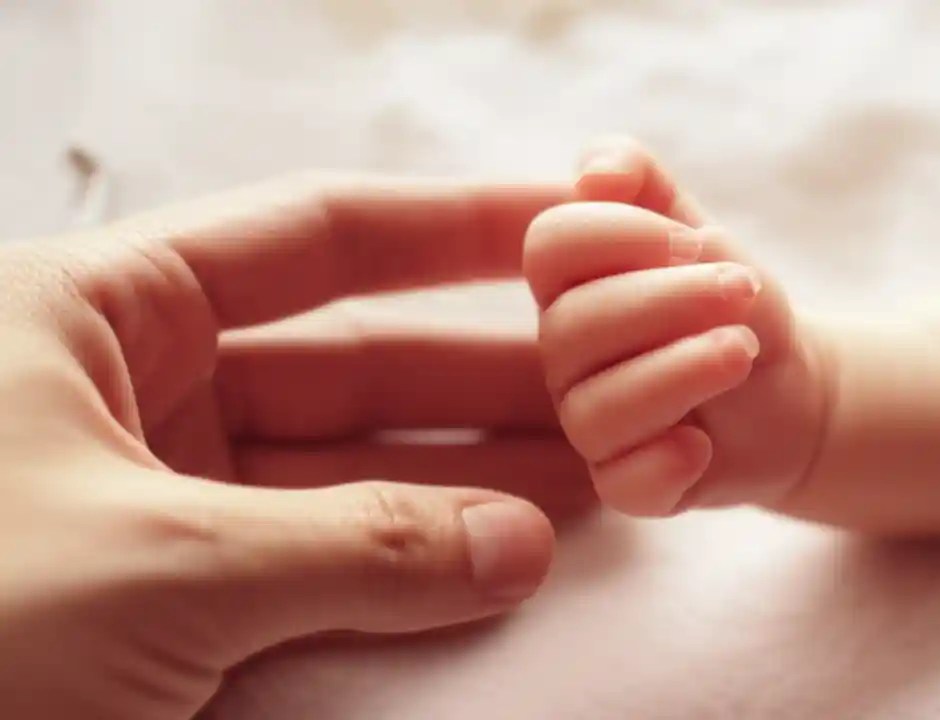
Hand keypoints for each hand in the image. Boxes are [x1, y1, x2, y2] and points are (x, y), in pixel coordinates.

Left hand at [0, 174, 591, 718]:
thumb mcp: (156, 569)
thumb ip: (356, 547)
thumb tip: (520, 544)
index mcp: (98, 315)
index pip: (316, 238)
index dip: (453, 227)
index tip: (565, 220)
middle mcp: (134, 393)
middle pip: (353, 361)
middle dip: (488, 382)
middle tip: (613, 394)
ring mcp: (159, 500)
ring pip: (347, 472)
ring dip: (469, 483)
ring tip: (596, 484)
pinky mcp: (170, 600)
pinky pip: (319, 561)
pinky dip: (409, 565)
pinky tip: (501, 563)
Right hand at [524, 140, 828, 515]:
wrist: (782, 381)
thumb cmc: (727, 300)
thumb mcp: (695, 227)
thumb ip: (643, 181)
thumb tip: (596, 171)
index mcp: (569, 281)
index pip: (551, 244)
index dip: (620, 233)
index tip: (691, 239)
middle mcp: (565, 353)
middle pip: (573, 326)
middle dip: (668, 301)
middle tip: (742, 289)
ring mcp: (591, 422)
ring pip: (596, 409)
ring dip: (679, 373)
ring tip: (741, 351)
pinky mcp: (630, 482)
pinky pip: (623, 484)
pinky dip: (664, 464)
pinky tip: (702, 444)